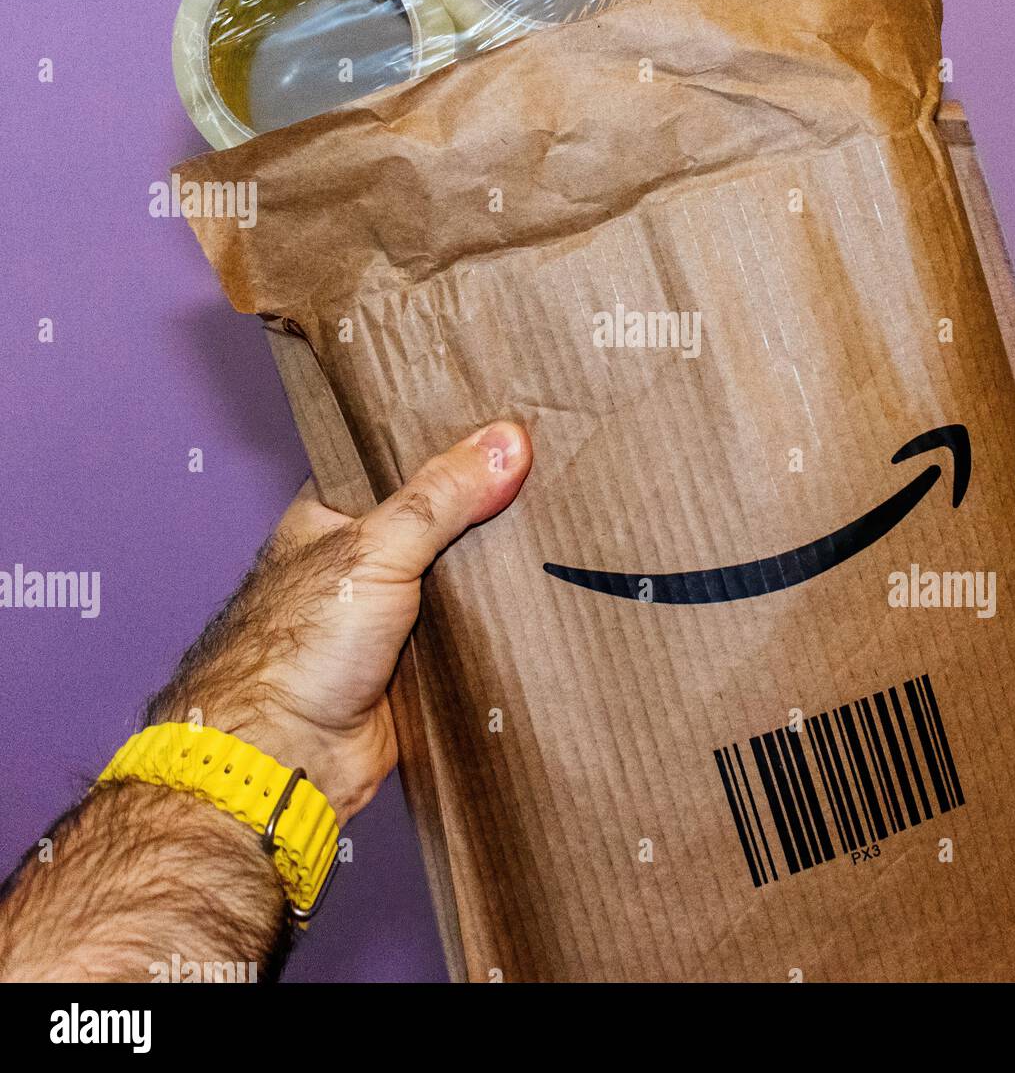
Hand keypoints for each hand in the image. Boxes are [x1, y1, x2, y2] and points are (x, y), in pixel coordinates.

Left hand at [146, 421, 531, 824]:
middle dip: (488, 505)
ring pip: (460, 574)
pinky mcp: (418, 662)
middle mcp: (363, 560)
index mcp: (334, 515)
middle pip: (441, 518)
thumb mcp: (376, 549)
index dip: (452, 443)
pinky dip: (500, 617)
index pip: (400, 460)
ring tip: (563, 523)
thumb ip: (443, 496)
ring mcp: (391, 612)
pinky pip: (471, 628)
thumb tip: (507, 441)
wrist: (287, 756)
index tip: (514, 422)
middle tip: (555, 472)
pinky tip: (543, 592)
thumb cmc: (298, 648)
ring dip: (499, 565)